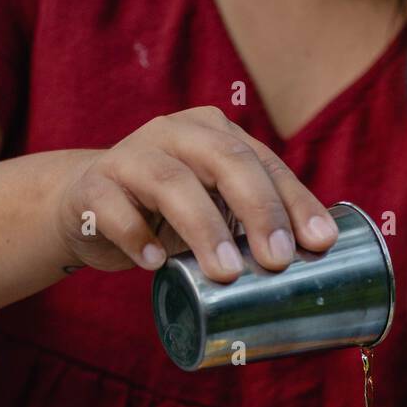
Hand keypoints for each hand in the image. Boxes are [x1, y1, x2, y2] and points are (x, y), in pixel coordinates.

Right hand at [55, 106, 337, 278]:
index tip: (320, 244)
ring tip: (226, 272)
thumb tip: (314, 270)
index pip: (264, 163)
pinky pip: (114, 208)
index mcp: (214, 135)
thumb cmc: (165, 213)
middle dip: (258, 210)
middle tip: (278, 261)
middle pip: (225, 161)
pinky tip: (156, 263)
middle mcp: (176, 134)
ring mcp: (131, 157)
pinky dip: (136, 236)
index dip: (294, 202)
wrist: (86, 206)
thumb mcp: (212, 209)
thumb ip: (249, 225)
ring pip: (172, 183)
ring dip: (203, 228)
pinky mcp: (94, 187)